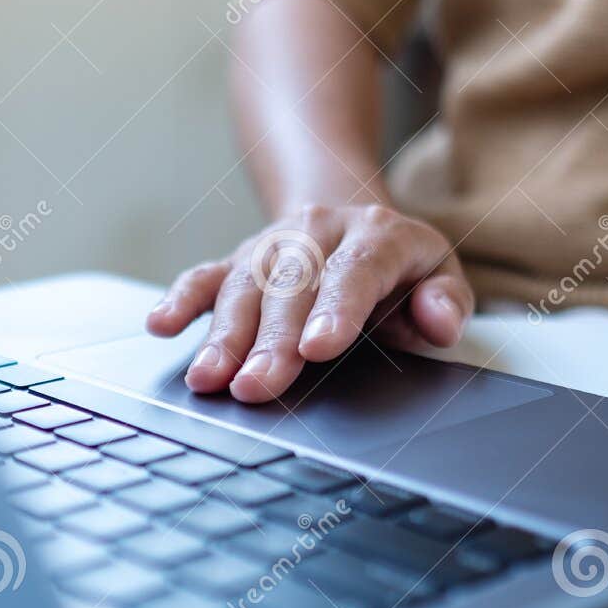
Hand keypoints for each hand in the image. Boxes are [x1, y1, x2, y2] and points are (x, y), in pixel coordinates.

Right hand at [145, 203, 473, 402]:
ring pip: (244, 286)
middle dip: (271, 339)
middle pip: (291, 286)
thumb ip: (446, 301)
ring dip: (223, 335)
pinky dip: (181, 300)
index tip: (319, 347)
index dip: (336, 308)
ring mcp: (271, 245)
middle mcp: (319, 232)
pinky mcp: (237, 260)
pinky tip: (161, 325)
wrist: (349, 221)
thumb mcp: (438, 275)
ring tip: (209, 378)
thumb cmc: (397, 269)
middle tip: (257, 386)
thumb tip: (440, 322)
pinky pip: (204, 276)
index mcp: (377, 235)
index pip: (355, 272)